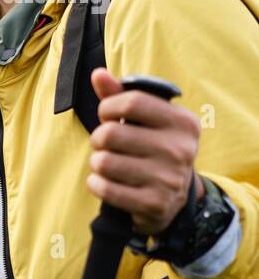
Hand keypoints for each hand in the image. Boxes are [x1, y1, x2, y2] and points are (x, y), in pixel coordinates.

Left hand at [86, 68, 203, 235]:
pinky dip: (95, 184)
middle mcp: (180, 150)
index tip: (108, 116)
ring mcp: (169, 179)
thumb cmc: (151, 148)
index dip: (108, 107)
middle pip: (110, 134)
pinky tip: (105, 182)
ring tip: (108, 164)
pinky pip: (104, 188)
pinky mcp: (154, 204)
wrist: (173, 198)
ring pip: (103, 162)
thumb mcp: (145, 121)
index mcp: (183, 122)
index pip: (130, 102)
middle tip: (106, 145)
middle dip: (98, 138)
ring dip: (97, 163)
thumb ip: (120, 96)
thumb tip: (98, 74)